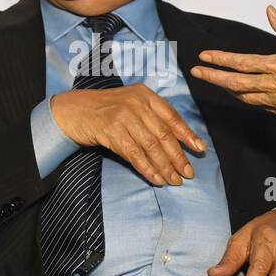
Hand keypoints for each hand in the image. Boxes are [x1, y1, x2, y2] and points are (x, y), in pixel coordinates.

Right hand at [50, 84, 205, 185]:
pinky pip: (134, 155)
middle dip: (178, 156)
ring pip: (151, 147)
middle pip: (164, 134)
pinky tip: (156, 179)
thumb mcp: (131, 104)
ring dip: (165, 166)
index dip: (187, 134)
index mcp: (145, 95)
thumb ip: (152, 116)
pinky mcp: (111, 131)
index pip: (172, 116)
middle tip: (188, 173)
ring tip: (174, 180)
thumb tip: (177, 140)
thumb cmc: (106, 110)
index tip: (200, 149)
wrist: (75, 110)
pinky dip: (147, 169)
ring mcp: (123, 116)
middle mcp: (136, 103)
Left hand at [191, 6, 275, 120]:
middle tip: (197, 72)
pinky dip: (247, 98)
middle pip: (235, 84)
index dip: (220, 60)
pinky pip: (260, 105)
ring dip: (228, 89)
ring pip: (245, 97)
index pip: (241, 63)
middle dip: (213, 77)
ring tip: (216, 80)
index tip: (204, 56)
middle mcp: (275, 86)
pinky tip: (242, 92)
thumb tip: (270, 11)